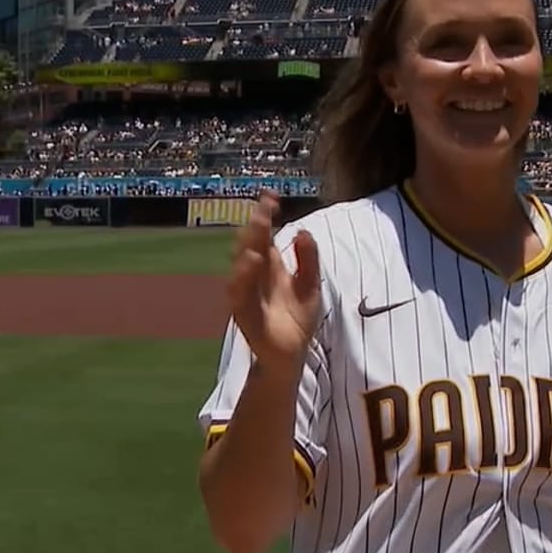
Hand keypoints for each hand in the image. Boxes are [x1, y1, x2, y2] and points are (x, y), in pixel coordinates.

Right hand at [227, 191, 321, 369]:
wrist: (290, 356)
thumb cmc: (297, 320)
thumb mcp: (310, 285)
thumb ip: (308, 259)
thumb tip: (302, 230)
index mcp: (270, 269)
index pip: (265, 237)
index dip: (265, 217)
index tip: (270, 196)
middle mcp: (255, 278)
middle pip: (252, 248)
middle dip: (255, 229)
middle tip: (262, 210)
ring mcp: (248, 296)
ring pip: (243, 270)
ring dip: (247, 251)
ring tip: (256, 234)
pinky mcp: (246, 316)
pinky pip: (241, 296)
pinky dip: (242, 279)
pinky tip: (250, 263)